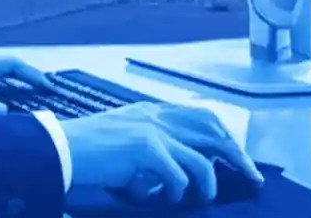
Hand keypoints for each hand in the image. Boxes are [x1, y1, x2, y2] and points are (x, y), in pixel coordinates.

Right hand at [62, 102, 262, 208]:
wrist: (59, 149)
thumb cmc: (85, 151)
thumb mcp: (122, 140)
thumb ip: (149, 147)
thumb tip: (175, 172)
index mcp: (150, 111)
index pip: (200, 116)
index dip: (224, 136)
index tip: (237, 156)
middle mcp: (156, 116)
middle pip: (213, 132)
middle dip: (237, 156)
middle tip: (251, 177)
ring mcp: (152, 131)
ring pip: (203, 161)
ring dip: (208, 186)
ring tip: (201, 199)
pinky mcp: (146, 149)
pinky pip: (179, 178)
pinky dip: (175, 193)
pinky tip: (159, 198)